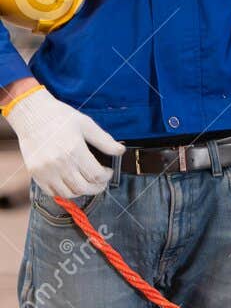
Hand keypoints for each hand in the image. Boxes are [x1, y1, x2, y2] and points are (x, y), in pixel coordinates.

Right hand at [6, 86, 123, 198]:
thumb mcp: (87, 124)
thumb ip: (104, 140)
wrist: (32, 115)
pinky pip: (51, 192)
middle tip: (101, 182)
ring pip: (67, 193)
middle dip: (97, 187)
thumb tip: (121, 151)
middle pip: (83, 187)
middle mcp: (59, 163)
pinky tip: (71, 183)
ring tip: (87, 184)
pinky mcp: (34, 173)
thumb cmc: (61, 118)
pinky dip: (63, 192)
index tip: (108, 172)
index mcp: (74, 150)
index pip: (95, 174)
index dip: (106, 177)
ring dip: (81, 192)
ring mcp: (45, 170)